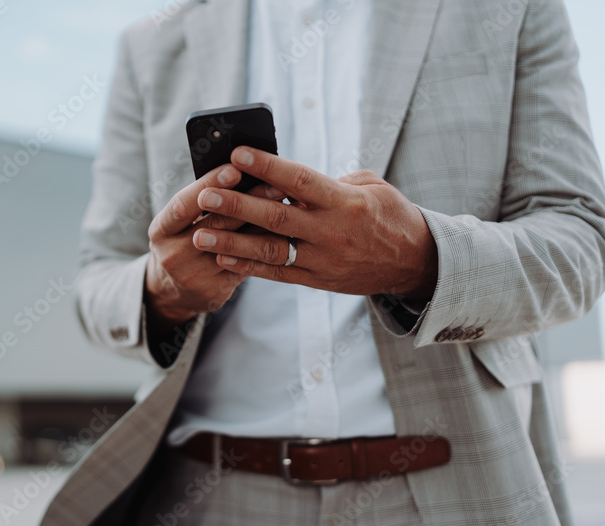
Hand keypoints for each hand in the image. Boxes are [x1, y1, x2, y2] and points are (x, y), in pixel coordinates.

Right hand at [145, 165, 286, 328]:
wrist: (172, 291)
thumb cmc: (182, 242)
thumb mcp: (179, 224)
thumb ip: (201, 203)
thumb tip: (241, 171)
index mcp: (161, 231)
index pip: (183, 205)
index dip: (208, 185)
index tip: (235, 169)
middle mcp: (173, 255)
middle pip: (215, 224)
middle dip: (248, 200)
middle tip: (275, 182)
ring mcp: (193, 276)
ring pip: (236, 246)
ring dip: (263, 224)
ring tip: (285, 205)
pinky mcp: (214, 291)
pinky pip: (246, 265)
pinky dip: (266, 246)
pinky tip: (284, 232)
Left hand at [191, 147, 437, 302]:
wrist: (414, 262)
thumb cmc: (389, 214)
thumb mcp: (369, 186)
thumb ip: (328, 182)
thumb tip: (286, 177)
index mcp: (345, 201)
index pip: (299, 180)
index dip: (267, 167)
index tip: (236, 155)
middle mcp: (332, 232)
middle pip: (277, 217)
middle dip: (238, 206)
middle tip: (204, 197)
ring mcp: (323, 259)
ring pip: (271, 251)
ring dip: (233, 243)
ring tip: (201, 235)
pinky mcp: (318, 280)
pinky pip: (278, 274)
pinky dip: (248, 267)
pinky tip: (222, 258)